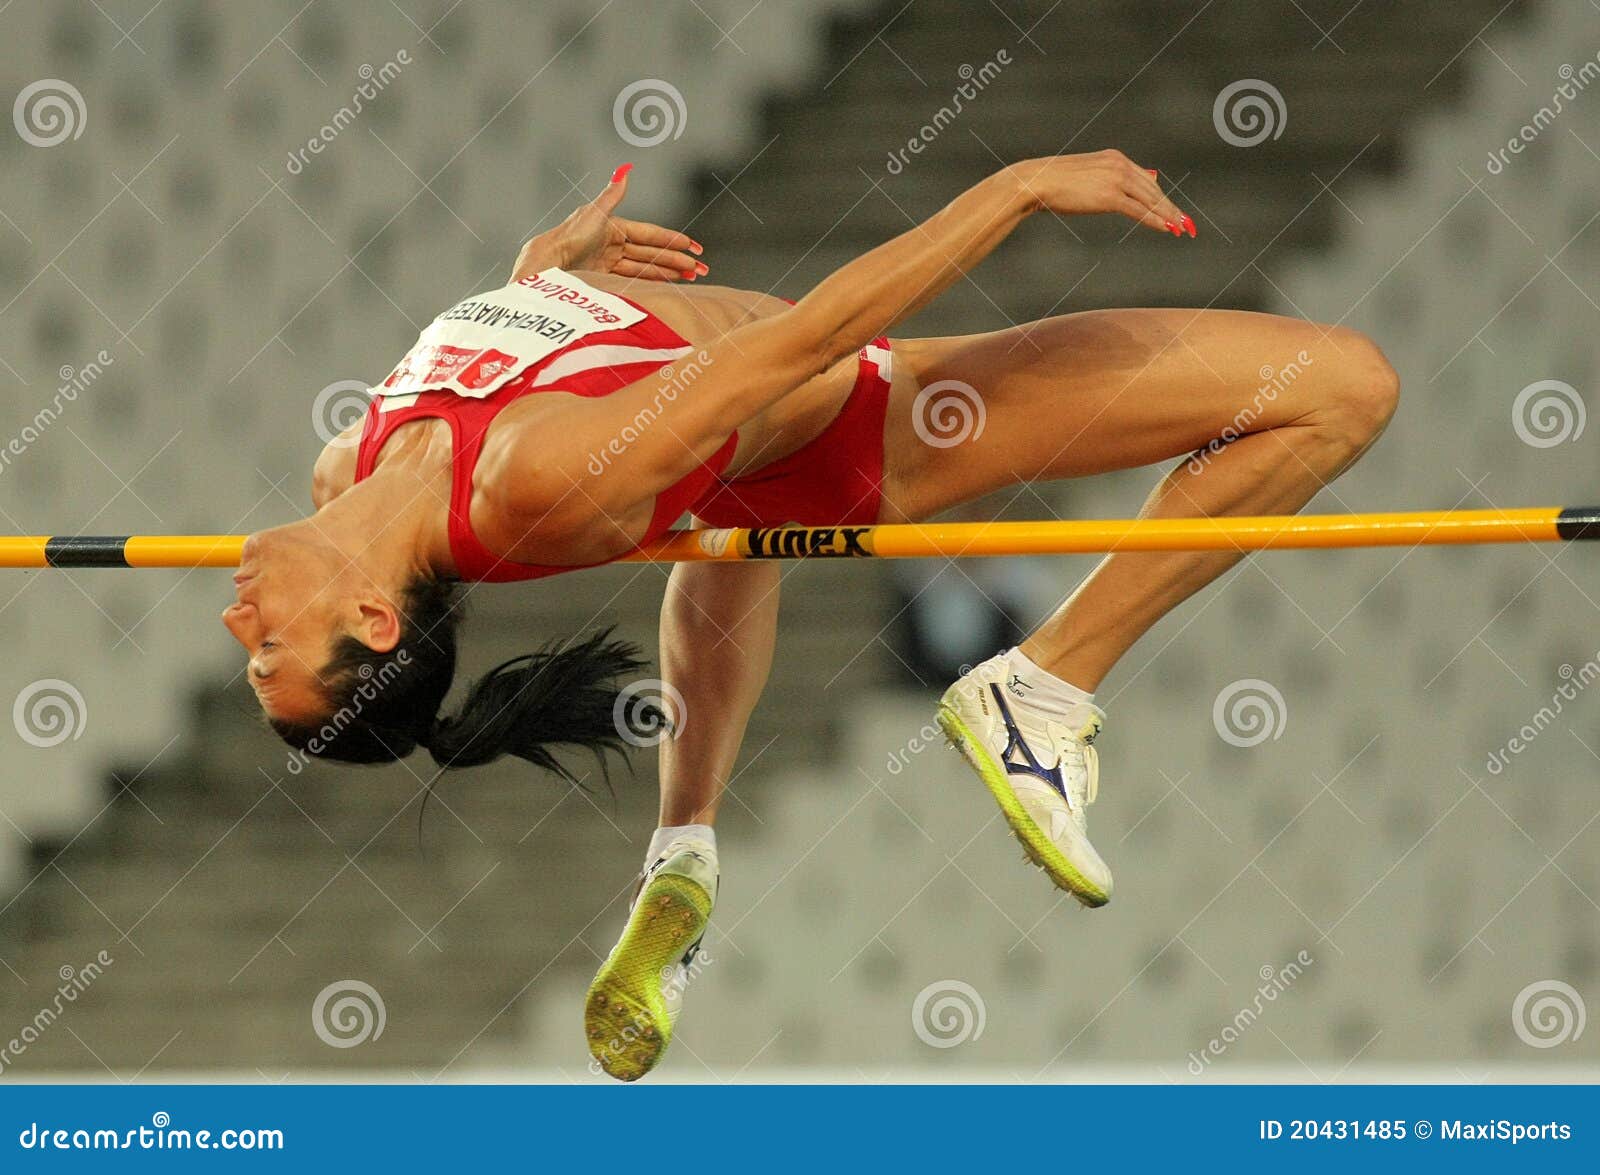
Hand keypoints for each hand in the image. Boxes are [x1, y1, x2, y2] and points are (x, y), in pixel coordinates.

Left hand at [511, 164, 708, 282]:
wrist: (549, 264)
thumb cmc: (571, 236)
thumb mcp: (596, 212)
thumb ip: (613, 193)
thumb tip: (626, 168)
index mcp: (614, 227)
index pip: (650, 235)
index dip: (673, 240)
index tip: (694, 247)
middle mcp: (612, 244)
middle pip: (652, 253)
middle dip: (678, 261)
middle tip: (701, 269)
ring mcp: (608, 262)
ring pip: (646, 267)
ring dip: (670, 272)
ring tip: (691, 278)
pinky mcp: (603, 278)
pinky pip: (634, 279)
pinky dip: (652, 281)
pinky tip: (668, 284)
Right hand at [1011, 150, 1194, 236]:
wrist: (1037, 181)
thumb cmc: (1054, 183)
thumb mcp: (1084, 177)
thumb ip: (1105, 181)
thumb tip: (1119, 193)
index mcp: (1114, 158)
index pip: (1146, 180)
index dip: (1161, 197)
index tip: (1172, 209)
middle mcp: (1120, 165)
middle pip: (1153, 190)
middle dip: (1171, 208)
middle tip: (1186, 222)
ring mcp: (1116, 180)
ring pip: (1151, 201)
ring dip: (1169, 216)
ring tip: (1181, 229)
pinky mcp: (1110, 196)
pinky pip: (1139, 211)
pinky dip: (1156, 221)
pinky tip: (1168, 229)